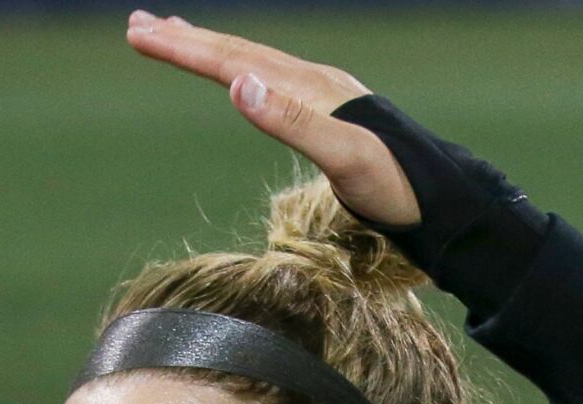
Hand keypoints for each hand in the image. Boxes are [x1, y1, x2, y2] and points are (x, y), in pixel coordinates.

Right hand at [124, 12, 420, 227]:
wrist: (443, 199)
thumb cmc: (396, 187)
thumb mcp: (343, 159)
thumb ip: (291, 122)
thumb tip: (238, 85)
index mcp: (307, 89)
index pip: (232, 60)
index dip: (183, 48)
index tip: (139, 34)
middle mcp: (312, 82)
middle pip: (238, 50)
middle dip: (186, 38)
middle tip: (139, 25)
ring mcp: (323, 95)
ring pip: (254, 59)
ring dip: (212, 48)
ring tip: (177, 37)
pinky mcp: (331, 112)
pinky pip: (272, 77)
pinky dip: (241, 67)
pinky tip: (242, 75)